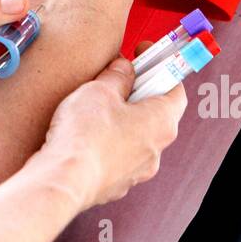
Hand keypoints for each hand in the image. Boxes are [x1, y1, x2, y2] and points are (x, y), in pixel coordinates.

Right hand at [40, 41, 186, 209]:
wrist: (64, 180)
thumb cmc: (85, 133)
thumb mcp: (101, 89)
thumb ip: (118, 75)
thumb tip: (125, 69)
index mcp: (161, 122)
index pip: (176, 90)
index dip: (163, 70)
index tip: (146, 57)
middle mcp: (156, 150)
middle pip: (157, 114)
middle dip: (139, 93)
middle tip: (118, 79)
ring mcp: (138, 171)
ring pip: (137, 137)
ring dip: (124, 120)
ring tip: (96, 108)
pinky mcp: (117, 184)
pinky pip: (119, 157)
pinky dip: (109, 143)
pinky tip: (87, 136)